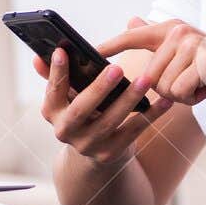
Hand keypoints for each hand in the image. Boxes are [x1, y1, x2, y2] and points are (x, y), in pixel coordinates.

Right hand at [33, 46, 172, 166]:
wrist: (95, 152)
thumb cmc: (83, 112)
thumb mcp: (67, 97)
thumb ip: (56, 77)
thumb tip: (39, 55)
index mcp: (52, 112)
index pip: (53, 90)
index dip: (56, 72)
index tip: (63, 50)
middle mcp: (66, 131)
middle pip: (81, 110)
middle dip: (98, 89)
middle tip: (116, 67)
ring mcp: (88, 145)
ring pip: (110, 121)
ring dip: (129, 99)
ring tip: (146, 80)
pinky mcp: (111, 154)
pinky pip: (134, 131)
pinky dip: (151, 115)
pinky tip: (165, 100)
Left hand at [98, 17, 205, 114]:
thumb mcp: (184, 52)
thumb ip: (156, 38)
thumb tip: (131, 19)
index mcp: (171, 29)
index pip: (132, 37)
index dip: (108, 47)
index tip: (84, 53)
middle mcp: (180, 31)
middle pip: (149, 77)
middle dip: (170, 89)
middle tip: (194, 82)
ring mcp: (193, 44)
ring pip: (163, 87)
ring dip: (182, 95)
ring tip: (202, 84)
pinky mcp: (204, 62)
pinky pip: (179, 93)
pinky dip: (193, 99)